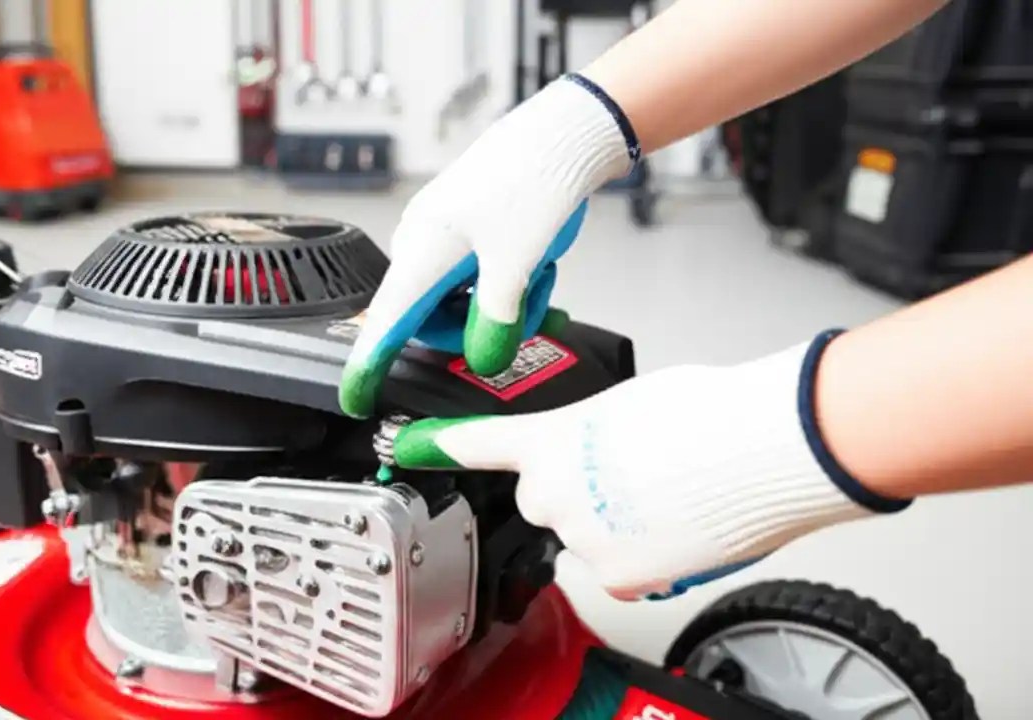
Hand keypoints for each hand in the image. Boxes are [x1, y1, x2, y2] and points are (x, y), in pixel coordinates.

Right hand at [339, 75, 637, 417]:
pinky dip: (505, 287)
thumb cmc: (535, 180)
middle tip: (524, 313)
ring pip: (459, 302)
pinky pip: (474, 280)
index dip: (368, 366)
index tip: (355, 398)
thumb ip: (496, 319)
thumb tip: (484, 360)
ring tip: (538, 278)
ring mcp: (444, 236)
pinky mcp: (467, 231)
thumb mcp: (518, 262)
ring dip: (500, 307)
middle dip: (477, 329)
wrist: (564, 132)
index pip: (385, 324)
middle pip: (431, 320)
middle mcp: (422, 243)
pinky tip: (535, 267)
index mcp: (423, 251)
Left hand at [389, 335, 907, 599]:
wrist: (761, 448)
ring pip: (580, 535)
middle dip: (570, 491)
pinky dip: (638, 554)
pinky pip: (615, 568)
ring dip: (609, 522)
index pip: (477, 444)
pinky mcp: (618, 576)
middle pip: (539, 499)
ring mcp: (582, 537)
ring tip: (664, 496)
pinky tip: (673, 525)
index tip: (409, 449)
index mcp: (552, 436)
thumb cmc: (710, 411)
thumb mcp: (630, 404)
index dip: (438, 447)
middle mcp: (553, 490)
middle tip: (625, 475)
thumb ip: (591, 430)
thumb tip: (597, 447)